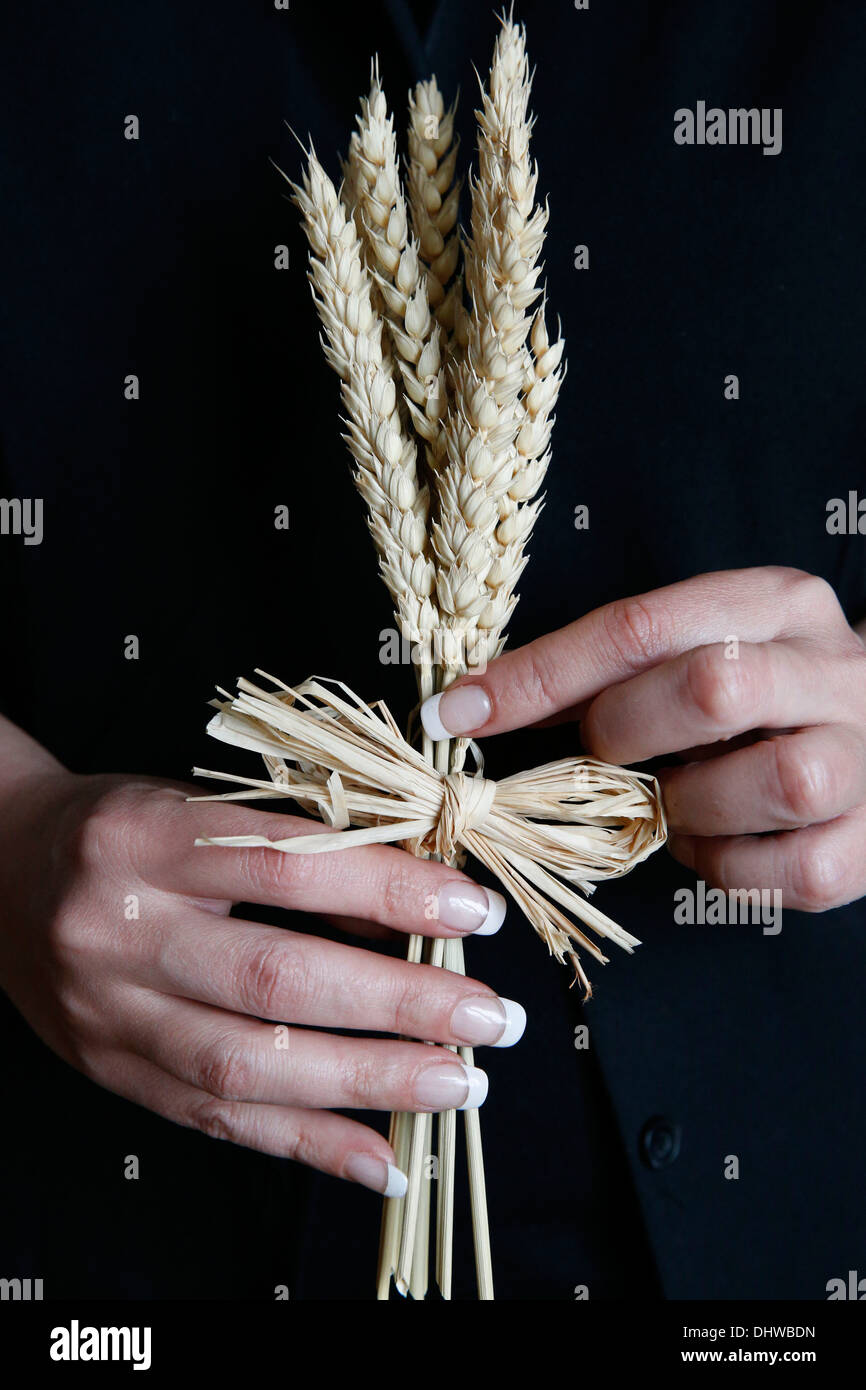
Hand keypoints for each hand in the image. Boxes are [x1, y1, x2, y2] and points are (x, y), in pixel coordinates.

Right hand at [0, 759, 522, 1195]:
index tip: (473, 914)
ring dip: (368, 1083)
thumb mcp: (199, 808)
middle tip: (489, 1020)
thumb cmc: (121, 829)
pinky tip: (382, 1159)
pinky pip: (217, 1124)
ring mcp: (110, 1013)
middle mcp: (120, 929)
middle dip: (398, 1004)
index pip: (287, 865)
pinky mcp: (113, 1072)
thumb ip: (297, 851)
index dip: (390, 890)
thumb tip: (417, 909)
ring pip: (249, 1066)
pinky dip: (309, 1148)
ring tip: (460, 1086)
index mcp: (145, 837)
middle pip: (275, 977)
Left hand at [420, 567, 865, 911]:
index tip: (460, 712)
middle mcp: (831, 668)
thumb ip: (611, 671)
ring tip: (673, 804)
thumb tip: (481, 704)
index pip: (641, 625)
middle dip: (626, 732)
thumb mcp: (697, 652)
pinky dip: (729, 870)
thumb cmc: (761, 696)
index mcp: (774, 603)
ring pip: (771, 780)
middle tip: (602, 755)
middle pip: (714, 687)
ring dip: (690, 808)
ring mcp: (864, 754)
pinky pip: (791, 869)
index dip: (539, 675)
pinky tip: (716, 844)